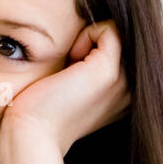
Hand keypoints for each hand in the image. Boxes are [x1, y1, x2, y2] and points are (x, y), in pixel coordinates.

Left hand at [0, 19, 131, 156]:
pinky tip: (71, 57)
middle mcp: (130, 89)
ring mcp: (123, 81)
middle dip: (92, 44)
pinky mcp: (108, 71)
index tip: (70, 73)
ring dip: (88, 39)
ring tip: (69, 65)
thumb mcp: (74, 86)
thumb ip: (88, 67)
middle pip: (118, 40)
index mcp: (124, 95)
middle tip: (68, 69)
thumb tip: (91, 34)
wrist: (32, 135)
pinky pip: (109, 29)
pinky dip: (87, 33)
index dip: (92, 50)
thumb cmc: (42, 112)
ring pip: (115, 33)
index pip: (118, 50)